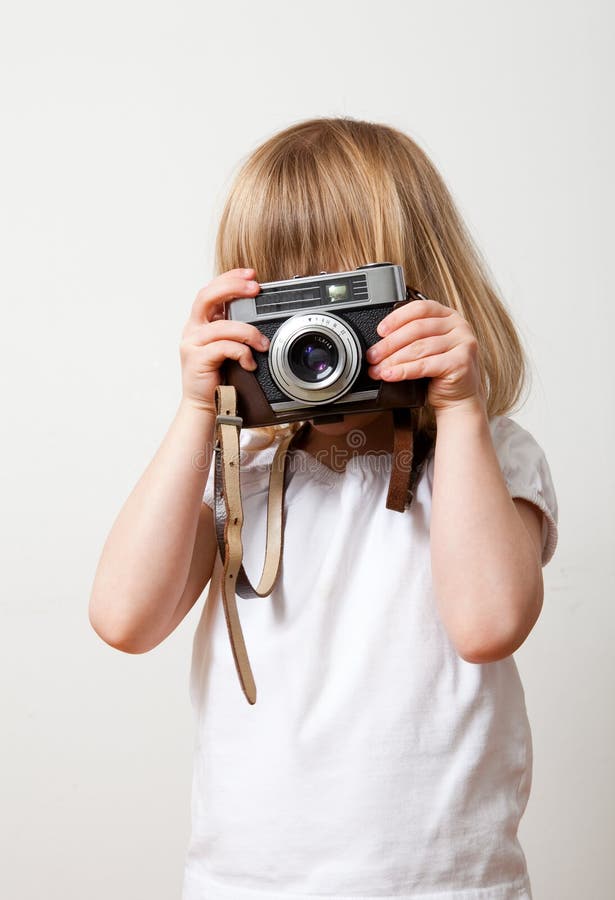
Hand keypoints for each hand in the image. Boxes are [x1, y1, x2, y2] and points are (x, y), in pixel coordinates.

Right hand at [179, 268, 269, 411]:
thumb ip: (236, 330)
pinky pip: (223, 347)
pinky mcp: (197, 359)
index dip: (230, 278)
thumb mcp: (228, 347)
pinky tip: (250, 363)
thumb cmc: (218, 377)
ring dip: (248, 332)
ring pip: (222, 325)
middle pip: (207, 296)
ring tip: (262, 344)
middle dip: (233, 287)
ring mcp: (193, 344)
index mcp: (201, 323)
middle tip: (255, 288)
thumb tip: (260, 316)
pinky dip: (241, 352)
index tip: (251, 274)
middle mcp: (193, 329)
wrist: (205, 405)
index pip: (211, 290)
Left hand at [365, 296, 485, 413]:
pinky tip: (390, 375)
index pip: (420, 308)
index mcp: (448, 315)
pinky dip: (403, 371)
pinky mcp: (461, 362)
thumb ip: (411, 338)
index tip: (380, 331)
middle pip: (416, 329)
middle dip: (389, 344)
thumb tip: (379, 342)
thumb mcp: (426, 348)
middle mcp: (459, 325)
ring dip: (393, 360)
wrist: (458, 398)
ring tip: (377, 369)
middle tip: (372, 356)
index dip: (397, 318)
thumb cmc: (439, 372)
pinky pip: (425, 365)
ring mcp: (463, 343)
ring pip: (419, 348)